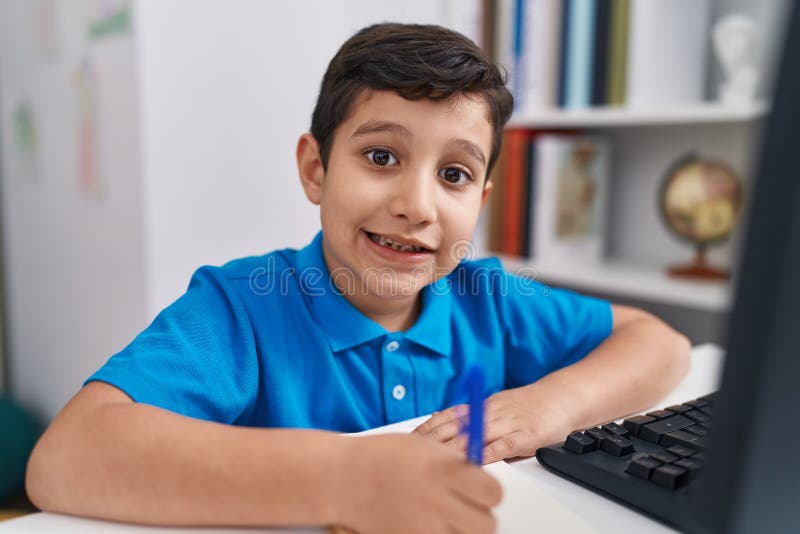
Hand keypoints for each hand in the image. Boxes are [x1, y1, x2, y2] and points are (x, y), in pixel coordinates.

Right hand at [337, 433, 501, 533]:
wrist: (342, 479)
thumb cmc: (380, 457)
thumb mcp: (424, 446)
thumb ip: (455, 462)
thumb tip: (480, 473)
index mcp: (443, 472)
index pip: (493, 493)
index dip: (490, 491)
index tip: (482, 488)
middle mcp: (436, 503)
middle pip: (486, 525)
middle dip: (482, 515)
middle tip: (468, 506)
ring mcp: (422, 529)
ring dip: (460, 529)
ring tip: (443, 514)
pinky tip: (426, 523)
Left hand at [413, 385, 575, 463]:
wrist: (562, 397)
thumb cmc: (529, 404)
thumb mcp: (496, 404)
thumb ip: (472, 414)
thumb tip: (442, 420)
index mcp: (483, 406)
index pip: (449, 415)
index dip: (429, 427)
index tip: (410, 438)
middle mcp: (491, 412)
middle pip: (457, 426)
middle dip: (434, 440)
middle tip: (414, 450)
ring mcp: (508, 423)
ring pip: (476, 435)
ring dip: (455, 447)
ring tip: (436, 457)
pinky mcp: (526, 435)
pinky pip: (504, 445)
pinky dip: (489, 453)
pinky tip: (476, 461)